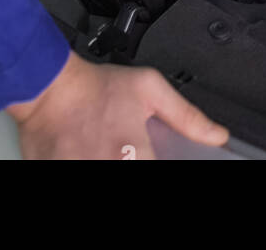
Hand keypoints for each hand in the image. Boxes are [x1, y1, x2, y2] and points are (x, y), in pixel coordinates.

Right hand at [7, 51, 228, 159]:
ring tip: (106, 147)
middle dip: (132, 161)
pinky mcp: (59, 175)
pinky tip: (91, 152)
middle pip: (135, 172)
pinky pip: (82, 176)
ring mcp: (83, 173)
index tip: (150, 154)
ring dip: (112, 162)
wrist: (48, 87)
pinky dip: (90, 164)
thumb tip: (217, 136)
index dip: (157, 161)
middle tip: (126, 148)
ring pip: (111, 180)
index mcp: (136, 156)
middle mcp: (111, 168)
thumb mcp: (149, 88)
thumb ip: (186, 116)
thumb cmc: (95, 87)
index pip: (164, 170)